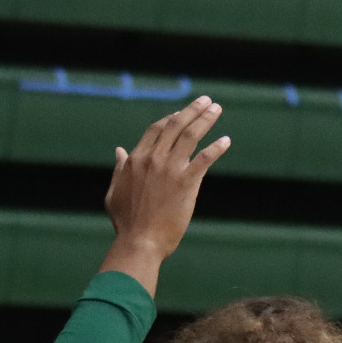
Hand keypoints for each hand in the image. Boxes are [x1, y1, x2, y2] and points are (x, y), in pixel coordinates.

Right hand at [99, 95, 229, 296]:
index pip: (156, 129)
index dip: (172, 118)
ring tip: (217, 109)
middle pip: (175, 125)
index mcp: (136, 159)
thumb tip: (119, 150)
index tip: (184, 112)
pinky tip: (226, 140)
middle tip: (207, 101)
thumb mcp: (115, 190)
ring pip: (190, 136)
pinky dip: (216, 148)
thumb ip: (120, 168)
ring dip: (205, 119)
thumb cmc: (127, 222)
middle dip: (192, 110)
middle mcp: (152, 159)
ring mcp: (170, 169)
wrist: (140, 241)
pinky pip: (204, 159)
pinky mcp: (186, 183)